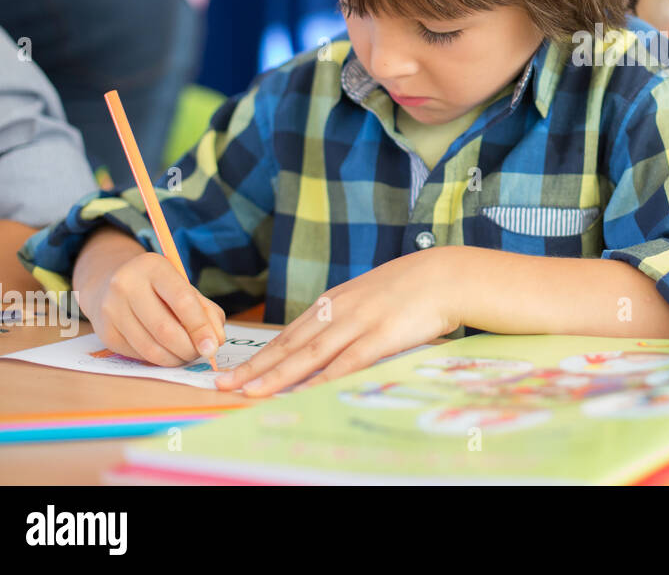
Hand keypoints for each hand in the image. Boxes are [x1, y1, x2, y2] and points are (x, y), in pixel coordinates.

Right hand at [78, 247, 226, 367]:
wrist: (108, 284)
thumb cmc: (156, 286)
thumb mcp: (182, 286)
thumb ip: (205, 310)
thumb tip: (215, 341)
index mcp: (153, 267)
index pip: (182, 301)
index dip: (201, 327)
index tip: (213, 346)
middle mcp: (126, 286)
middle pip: (165, 329)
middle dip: (189, 348)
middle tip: (202, 353)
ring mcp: (112, 310)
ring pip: (151, 348)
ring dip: (176, 358)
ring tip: (188, 355)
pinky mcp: (106, 333)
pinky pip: (139, 355)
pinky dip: (159, 359)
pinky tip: (168, 352)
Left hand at [213, 249, 457, 395]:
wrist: (446, 275)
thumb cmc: (412, 289)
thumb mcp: (370, 297)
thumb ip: (347, 318)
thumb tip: (326, 344)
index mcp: (334, 302)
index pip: (288, 334)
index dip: (259, 356)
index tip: (233, 373)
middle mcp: (339, 311)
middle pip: (289, 345)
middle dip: (254, 368)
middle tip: (222, 385)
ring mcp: (359, 322)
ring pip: (310, 354)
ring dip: (277, 376)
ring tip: (250, 393)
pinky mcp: (382, 335)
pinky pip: (347, 361)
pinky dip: (323, 378)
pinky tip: (304, 391)